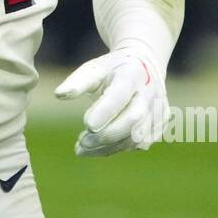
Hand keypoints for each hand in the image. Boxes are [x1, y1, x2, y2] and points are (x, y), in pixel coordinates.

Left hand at [54, 50, 168, 156]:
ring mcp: (158, 110)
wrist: (142, 68)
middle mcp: (150, 93)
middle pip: (134, 120)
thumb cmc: (112, 69)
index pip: (121, 94)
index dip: (106, 110)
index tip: (87, 125)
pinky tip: (96, 148)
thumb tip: (59, 94)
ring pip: (137, 137)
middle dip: (106, 135)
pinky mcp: (159, 125)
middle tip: (82, 141)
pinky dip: (116, 149)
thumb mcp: (94, 69)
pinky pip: (138, 144)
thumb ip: (77, 82)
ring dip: (108, 146)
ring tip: (82, 147)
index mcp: (132, 74)